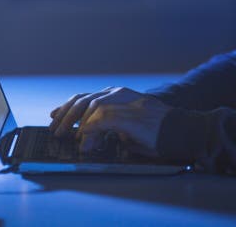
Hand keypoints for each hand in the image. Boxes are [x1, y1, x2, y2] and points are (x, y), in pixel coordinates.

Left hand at [49, 87, 171, 156]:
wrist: (180, 130)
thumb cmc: (157, 131)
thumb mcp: (129, 125)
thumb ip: (110, 125)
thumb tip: (89, 137)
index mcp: (120, 94)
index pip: (87, 96)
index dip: (68, 106)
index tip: (55, 116)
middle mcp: (120, 94)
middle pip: (83, 99)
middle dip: (66, 115)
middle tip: (56, 131)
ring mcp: (125, 103)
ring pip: (90, 107)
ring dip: (77, 125)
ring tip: (71, 138)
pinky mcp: (129, 115)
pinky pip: (101, 120)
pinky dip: (90, 131)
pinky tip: (86, 141)